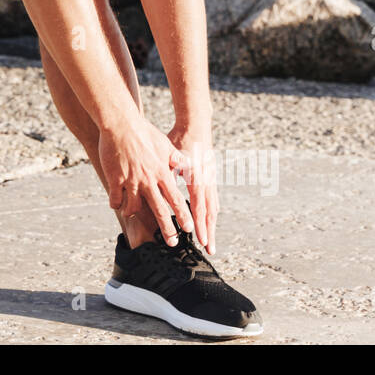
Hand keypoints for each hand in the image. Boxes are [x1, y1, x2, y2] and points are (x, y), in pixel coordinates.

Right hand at [99, 116, 193, 243]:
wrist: (121, 123)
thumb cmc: (144, 132)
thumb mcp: (165, 144)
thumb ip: (176, 159)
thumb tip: (188, 165)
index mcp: (162, 172)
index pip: (176, 198)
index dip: (183, 215)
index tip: (189, 228)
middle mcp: (149, 179)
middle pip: (160, 209)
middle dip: (167, 228)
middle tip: (172, 242)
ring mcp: (132, 180)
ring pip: (134, 206)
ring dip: (134, 213)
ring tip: (133, 216)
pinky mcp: (116, 178)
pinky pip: (116, 198)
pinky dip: (116, 203)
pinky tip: (116, 204)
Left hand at [169, 123, 217, 253]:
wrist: (196, 125)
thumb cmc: (180, 139)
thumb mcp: (172, 155)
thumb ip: (168, 171)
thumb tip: (161, 186)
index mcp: (197, 178)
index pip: (199, 206)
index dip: (200, 224)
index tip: (200, 239)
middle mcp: (207, 181)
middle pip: (210, 212)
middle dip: (210, 231)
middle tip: (209, 249)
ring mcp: (212, 180)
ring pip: (213, 207)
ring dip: (212, 225)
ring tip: (210, 241)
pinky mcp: (212, 177)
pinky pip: (213, 199)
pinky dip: (212, 212)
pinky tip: (209, 221)